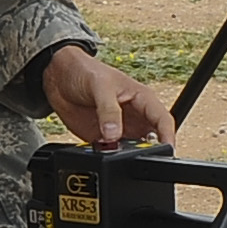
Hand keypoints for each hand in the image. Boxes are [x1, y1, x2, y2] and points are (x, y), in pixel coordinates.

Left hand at [41, 43, 175, 150]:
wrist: (58, 77)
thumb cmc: (84, 71)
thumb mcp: (100, 86)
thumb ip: (108, 110)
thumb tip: (113, 134)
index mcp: (142, 99)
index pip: (163, 120)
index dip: (168, 135)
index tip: (168, 149)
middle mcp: (134, 116)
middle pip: (152, 139)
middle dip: (149, 151)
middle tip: (139, 156)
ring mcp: (119, 129)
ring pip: (132, 149)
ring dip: (127, 154)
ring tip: (116, 152)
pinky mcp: (103, 138)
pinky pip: (112, 152)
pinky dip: (109, 156)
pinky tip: (103, 152)